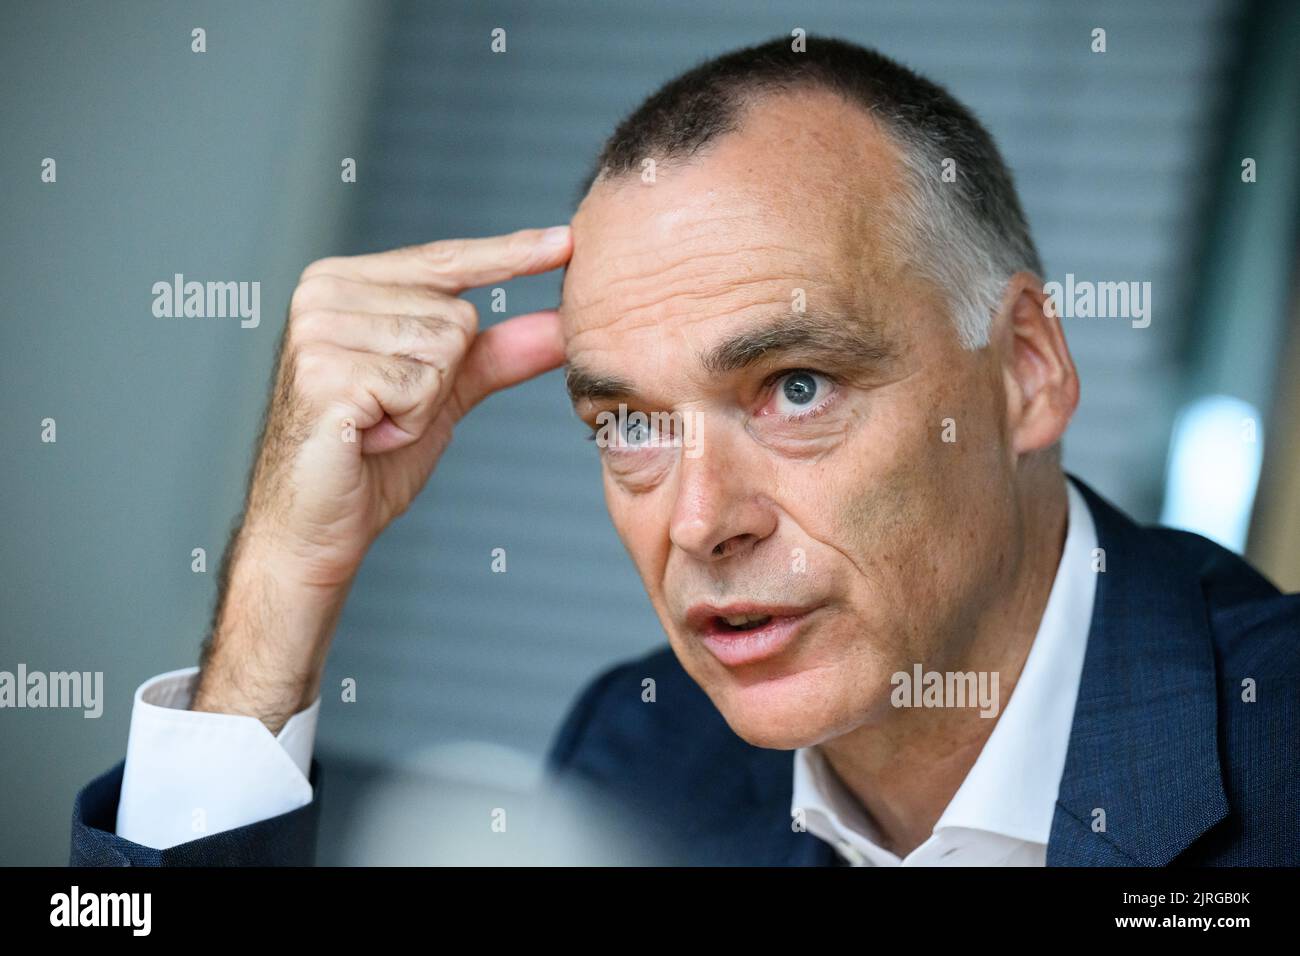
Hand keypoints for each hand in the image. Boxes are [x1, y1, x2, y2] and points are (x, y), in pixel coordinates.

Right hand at [193, 226, 571, 729]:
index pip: (446, 258)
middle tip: (389, 412)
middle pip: (456, 315)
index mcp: (347, 281)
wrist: (316, 525)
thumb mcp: (445, 393)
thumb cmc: (372, 459)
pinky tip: (365, 436)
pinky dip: (408, 424)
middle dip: (442, 379)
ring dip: (424, 405)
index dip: (509, 254)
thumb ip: (499, 353)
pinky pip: (420, 386)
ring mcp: (318, 328)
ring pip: (444, 349)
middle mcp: (324, 292)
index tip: (566, 240)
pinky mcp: (323, 372)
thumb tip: (561, 323)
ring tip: (376, 424)